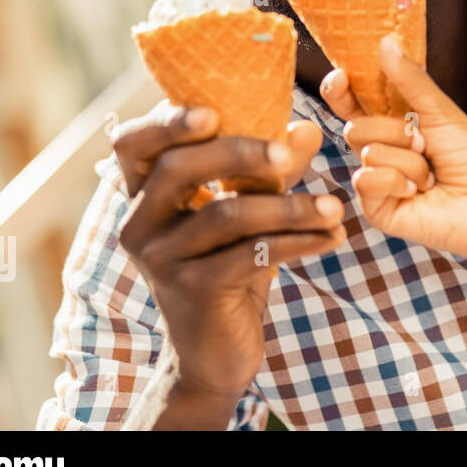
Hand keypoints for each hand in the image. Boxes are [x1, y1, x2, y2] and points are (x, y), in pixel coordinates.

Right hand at [112, 104, 345, 418]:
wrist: (213, 355)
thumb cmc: (228, 270)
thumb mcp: (246, 214)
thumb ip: (271, 171)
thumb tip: (307, 128)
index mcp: (143, 196)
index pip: (131, 144)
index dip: (165, 121)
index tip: (214, 110)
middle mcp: (140, 224)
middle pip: (179, 168)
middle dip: (239, 152)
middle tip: (292, 155)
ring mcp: (162, 260)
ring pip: (226, 214)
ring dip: (290, 206)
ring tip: (334, 207)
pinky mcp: (194, 291)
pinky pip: (251, 254)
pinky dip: (299, 241)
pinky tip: (333, 237)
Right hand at [319, 36, 466, 260]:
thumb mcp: (440, 111)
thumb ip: (410, 80)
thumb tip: (385, 42)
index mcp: (391, 124)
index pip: (352, 103)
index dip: (341, 89)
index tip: (341, 75)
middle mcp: (378, 150)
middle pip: (355, 127)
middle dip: (396, 132)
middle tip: (424, 144)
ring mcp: (374, 180)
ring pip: (367, 152)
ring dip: (408, 161)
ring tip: (431, 174)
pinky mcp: (375, 207)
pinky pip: (367, 181)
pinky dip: (398, 182)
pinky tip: (417, 193)